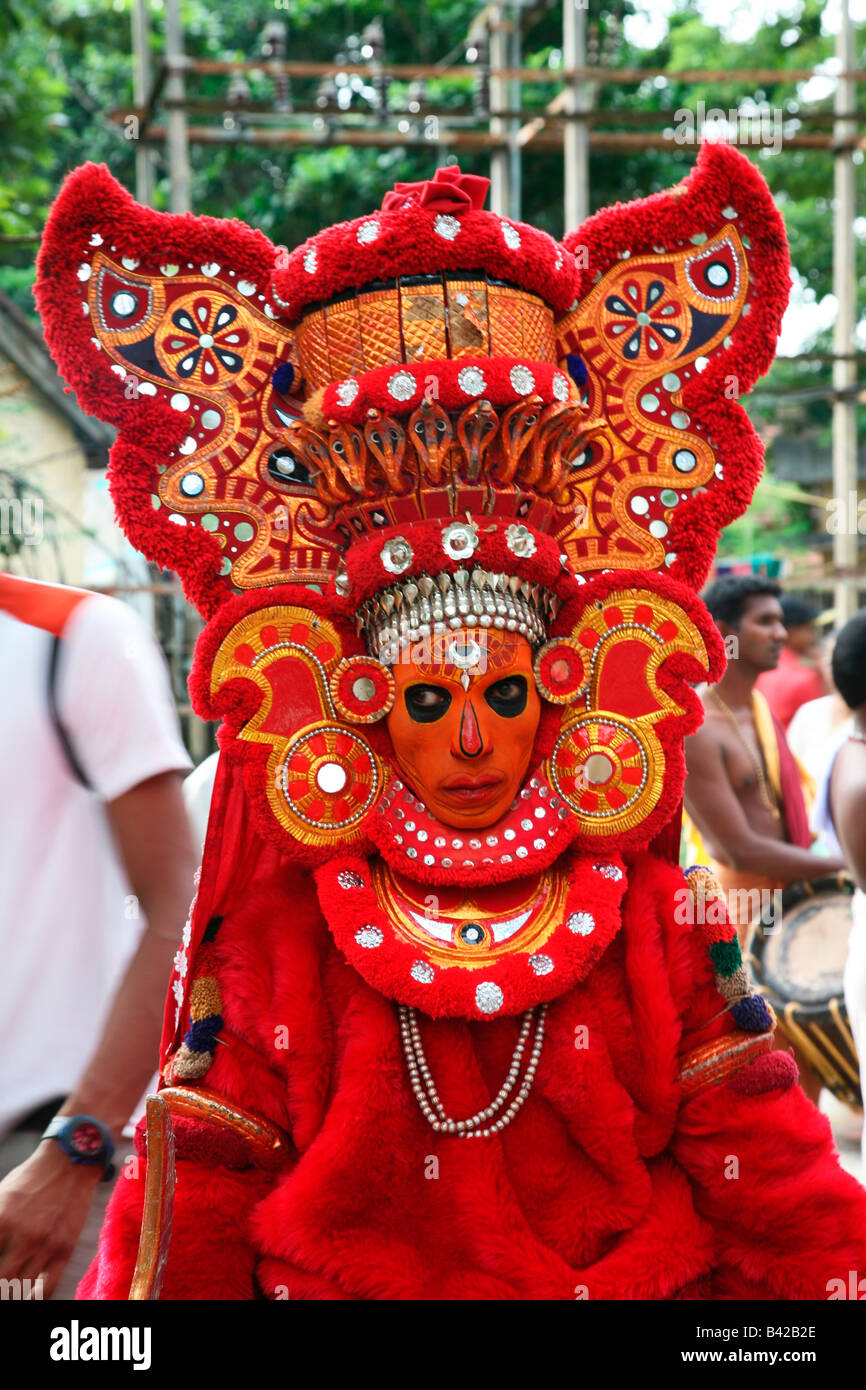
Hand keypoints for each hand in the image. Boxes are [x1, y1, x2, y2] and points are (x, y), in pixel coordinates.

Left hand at [0, 1140, 102, 1297]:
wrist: (70, 1162)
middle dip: (0, 1283)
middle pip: (2, 1281)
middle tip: (2, 1280)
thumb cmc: (32, 1178)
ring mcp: (45, 1245)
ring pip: (20, 1290)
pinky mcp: (64, 1249)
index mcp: (0, 1221)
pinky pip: (45, 1288)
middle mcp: (21, 1237)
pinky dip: (33, 1297)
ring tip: (11, 1286)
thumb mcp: (0, 1197)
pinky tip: (27, 1294)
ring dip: (12, 1291)